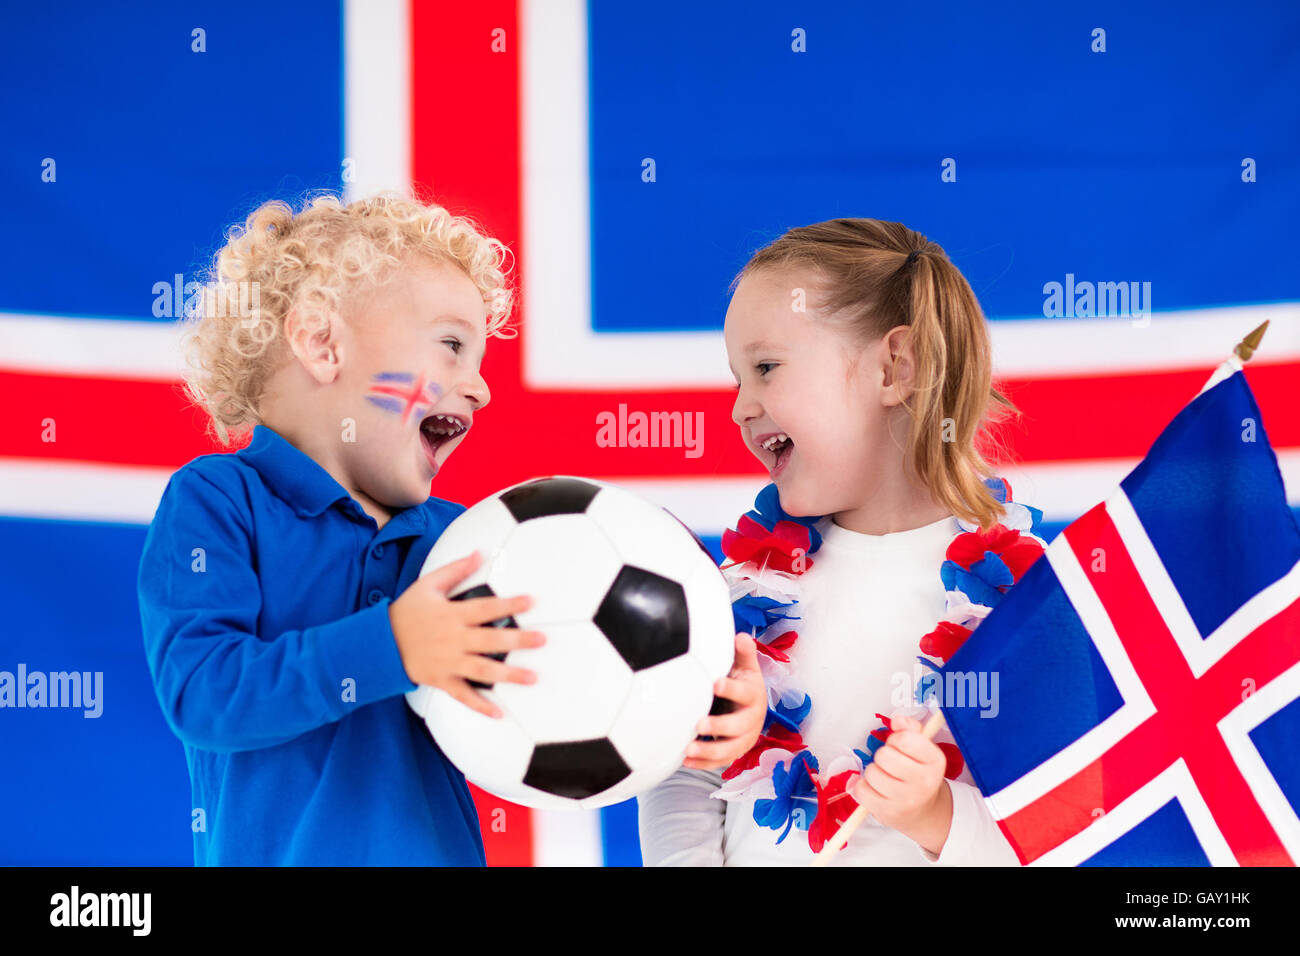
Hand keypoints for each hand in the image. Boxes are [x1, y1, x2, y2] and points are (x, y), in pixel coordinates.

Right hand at [389, 550, 546, 717]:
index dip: (509, 605)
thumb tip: (479, 553)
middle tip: (542, 640)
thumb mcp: (428, 584)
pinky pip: (463, 695)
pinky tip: (499, 712)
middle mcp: (453, 639)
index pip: (486, 608)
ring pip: (482, 670)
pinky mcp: (441, 680)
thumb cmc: (406, 611)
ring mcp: (448, 662)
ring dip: (509, 675)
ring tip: (531, 677)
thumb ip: (455, 569)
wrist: (379, 642)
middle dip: (518, 640)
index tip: (531, 601)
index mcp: (452, 615)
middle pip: (490, 640)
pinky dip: (480, 705)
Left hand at [681, 632, 765, 770]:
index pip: (746, 693)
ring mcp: (743, 739)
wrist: (752, 710)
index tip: (715, 683)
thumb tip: (742, 636)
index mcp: (754, 695)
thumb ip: (744, 653)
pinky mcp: (733, 752)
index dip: (732, 689)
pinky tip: (685, 761)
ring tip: (688, 749)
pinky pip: (719, 761)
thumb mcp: (746, 667)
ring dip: (709, 751)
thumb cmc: (743, 684)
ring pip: (729, 749)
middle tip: (699, 724)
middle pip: (739, 726)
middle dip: (720, 726)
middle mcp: (751, 720)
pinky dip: (703, 763)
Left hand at [850, 711, 951, 853]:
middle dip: (883, 755)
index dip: (896, 739)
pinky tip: (875, 789)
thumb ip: (910, 729)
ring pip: (871, 773)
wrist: (923, 811)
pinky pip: (861, 790)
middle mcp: (923, 782)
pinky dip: (863, 787)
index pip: (905, 739)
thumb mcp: (922, 749)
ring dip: (873, 772)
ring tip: (885, 777)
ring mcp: (905, 800)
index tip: (900, 746)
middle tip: (891, 763)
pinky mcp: (887, 813)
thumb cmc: (918, 774)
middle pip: (884, 755)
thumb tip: (897, 719)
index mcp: (934, 761)